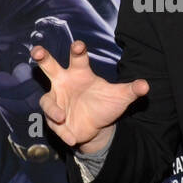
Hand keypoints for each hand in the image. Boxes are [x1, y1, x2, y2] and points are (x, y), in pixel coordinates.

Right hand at [32, 40, 148, 150]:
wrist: (98, 127)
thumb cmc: (105, 104)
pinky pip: (53, 123)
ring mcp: (56, 100)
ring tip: (61, 117)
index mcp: (80, 73)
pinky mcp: (54, 118)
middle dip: (42, 57)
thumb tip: (146, 86)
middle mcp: (64, 82)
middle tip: (37, 51)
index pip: (78, 58)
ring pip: (46, 100)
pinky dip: (62, 131)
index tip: (78, 45)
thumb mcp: (120, 97)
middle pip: (49, 66)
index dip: (77, 50)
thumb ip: (131, 90)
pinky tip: (72, 137)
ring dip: (52, 108)